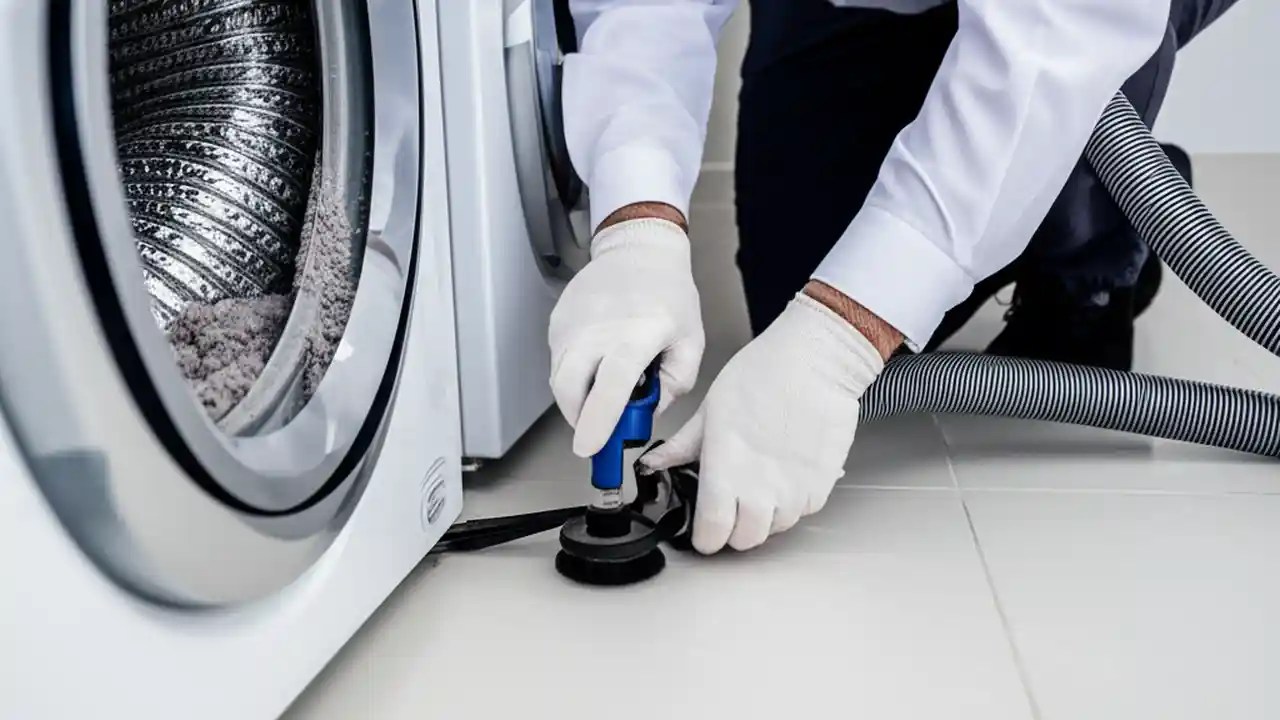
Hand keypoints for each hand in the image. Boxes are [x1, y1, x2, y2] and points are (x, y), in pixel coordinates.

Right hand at [549, 216, 704, 457]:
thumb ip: (674, 385)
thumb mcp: (689, 342)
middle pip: (570, 390)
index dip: (597, 422)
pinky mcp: (557, 323)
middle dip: (579, 419)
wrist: (638, 249)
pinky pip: (558, 361)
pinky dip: (572, 374)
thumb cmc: (668, 293)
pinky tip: (595, 363)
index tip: (589, 448)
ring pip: (559, 379)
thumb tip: (646, 412)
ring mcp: (571, 326)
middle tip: (596, 428)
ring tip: (602, 390)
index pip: (610, 387)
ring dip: (576, 398)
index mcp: (636, 336)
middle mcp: (597, 331)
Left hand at [640, 290, 887, 553]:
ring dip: (765, 515)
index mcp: (725, 471)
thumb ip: (683, 446)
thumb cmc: (763, 374)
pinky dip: (792, 501)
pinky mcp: (822, 484)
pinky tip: (785, 472)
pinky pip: (803, 510)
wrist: (816, 360)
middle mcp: (761, 488)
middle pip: (745, 540)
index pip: (712, 534)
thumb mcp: (710, 409)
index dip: (705, 536)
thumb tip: (653, 463)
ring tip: (760, 483)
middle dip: (734, 529)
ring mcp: (795, 490)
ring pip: (775, 528)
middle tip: (730, 506)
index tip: (704, 527)